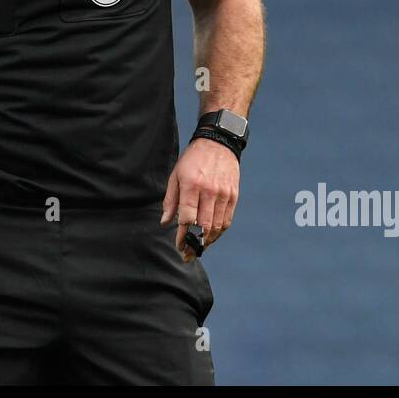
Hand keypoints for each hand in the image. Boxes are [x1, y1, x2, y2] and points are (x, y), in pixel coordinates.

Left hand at [159, 137, 239, 262]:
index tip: (179, 246)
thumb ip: (171, 200)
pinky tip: (210, 237)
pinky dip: (218, 232)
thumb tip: (165, 222)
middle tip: (188, 254)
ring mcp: (224, 195)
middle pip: (203, 226)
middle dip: (195, 244)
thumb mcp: (176, 175)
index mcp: (192, 185)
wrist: (218, 143)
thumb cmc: (193, 160)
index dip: (183, 236)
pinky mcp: (233, 196)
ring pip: (217, 226)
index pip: (187, 217)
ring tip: (198, 248)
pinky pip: (227, 220)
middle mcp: (210, 192)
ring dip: (207, 242)